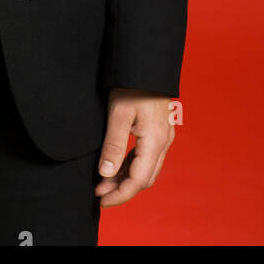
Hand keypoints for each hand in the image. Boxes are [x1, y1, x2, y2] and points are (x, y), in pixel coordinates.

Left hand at [96, 89, 174, 207]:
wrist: (146, 63)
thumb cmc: (132, 85)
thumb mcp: (118, 113)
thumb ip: (113, 145)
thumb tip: (106, 174)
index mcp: (155, 141)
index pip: (138, 180)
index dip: (120, 194)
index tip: (101, 200)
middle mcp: (164, 142)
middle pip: (145, 178)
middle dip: (122, 189)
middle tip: (99, 192)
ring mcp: (164, 136)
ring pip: (146, 168)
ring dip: (126, 178)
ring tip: (103, 181)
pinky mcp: (159, 130)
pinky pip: (147, 156)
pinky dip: (131, 165)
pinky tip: (116, 165)